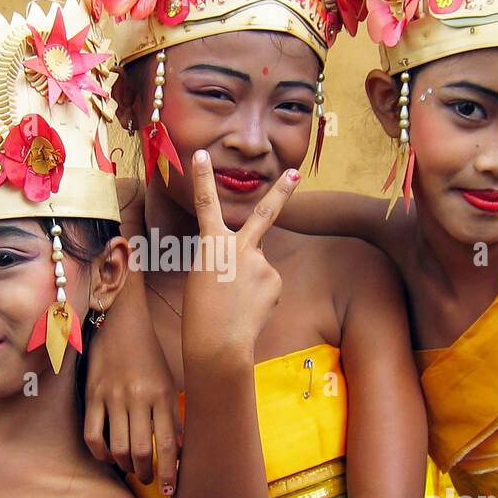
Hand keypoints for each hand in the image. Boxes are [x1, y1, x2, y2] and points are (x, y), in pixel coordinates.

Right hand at [84, 306, 179, 486]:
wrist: (121, 322)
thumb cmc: (149, 355)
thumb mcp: (167, 382)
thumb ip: (172, 415)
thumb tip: (176, 450)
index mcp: (161, 395)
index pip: (167, 445)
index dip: (168, 472)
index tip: (168, 489)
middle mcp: (138, 398)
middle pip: (142, 450)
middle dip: (146, 473)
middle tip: (147, 479)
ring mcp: (113, 397)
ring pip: (118, 447)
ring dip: (125, 466)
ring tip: (130, 469)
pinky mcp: (92, 395)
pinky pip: (92, 434)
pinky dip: (100, 452)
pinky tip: (107, 456)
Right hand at [181, 150, 298, 361]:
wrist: (219, 342)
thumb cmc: (202, 314)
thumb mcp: (203, 278)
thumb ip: (227, 259)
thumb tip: (253, 259)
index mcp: (211, 244)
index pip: (205, 204)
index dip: (202, 179)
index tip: (202, 155)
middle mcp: (239, 247)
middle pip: (263, 213)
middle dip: (282, 191)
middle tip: (295, 173)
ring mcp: (261, 262)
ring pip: (259, 266)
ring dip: (250, 281)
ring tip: (236, 303)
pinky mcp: (275, 280)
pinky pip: (267, 284)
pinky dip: (259, 296)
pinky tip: (248, 310)